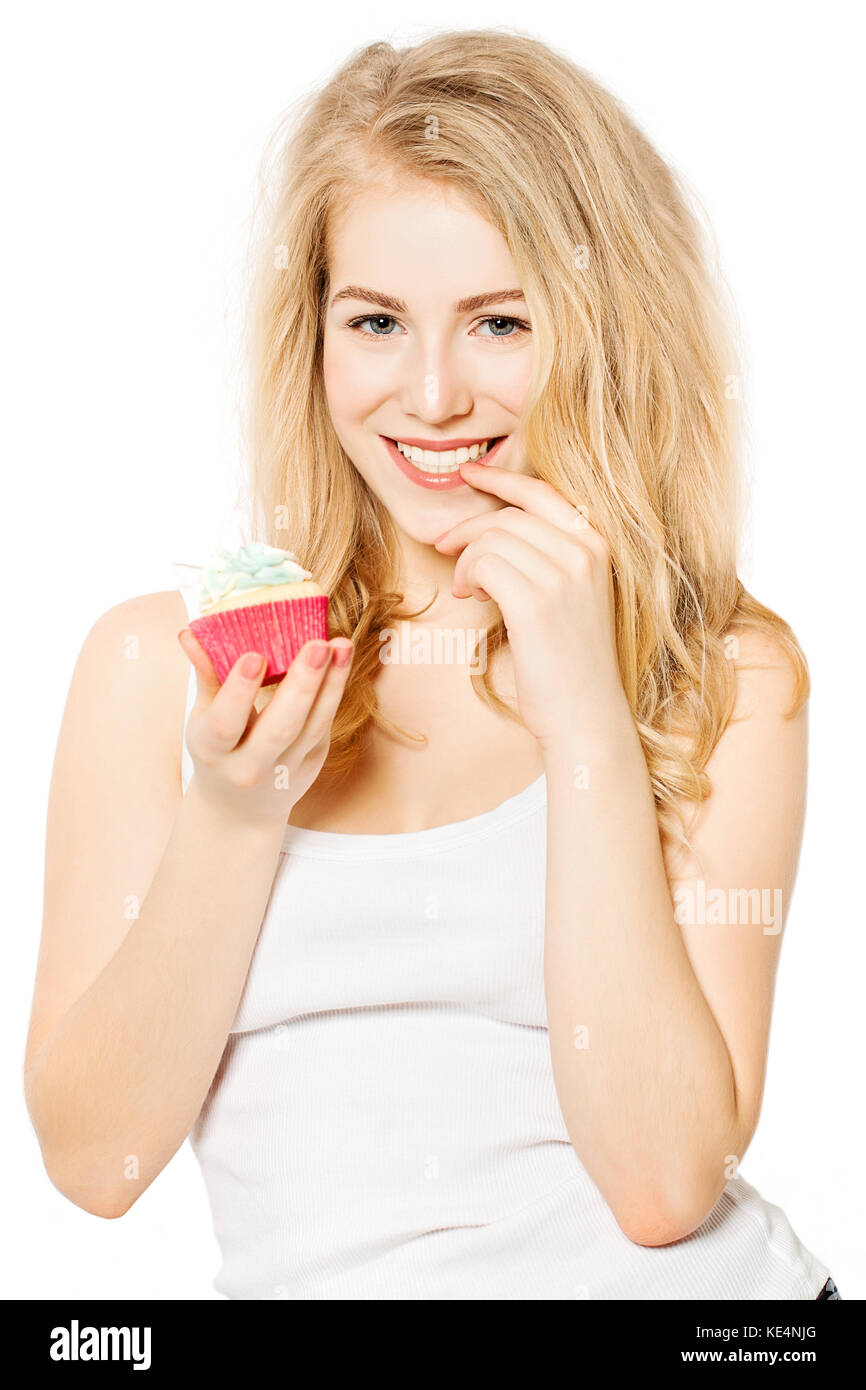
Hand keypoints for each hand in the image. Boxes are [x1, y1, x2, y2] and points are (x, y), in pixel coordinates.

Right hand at [178, 632, 353, 829]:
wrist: (239, 809)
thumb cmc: (218, 751)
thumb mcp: (203, 719)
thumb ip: (205, 677)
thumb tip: (191, 632)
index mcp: (212, 752)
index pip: (225, 723)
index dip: (238, 691)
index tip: (254, 655)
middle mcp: (250, 766)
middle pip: (280, 728)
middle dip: (302, 684)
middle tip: (318, 644)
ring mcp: (285, 770)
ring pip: (313, 726)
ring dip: (331, 683)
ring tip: (341, 645)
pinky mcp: (311, 765)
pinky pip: (324, 725)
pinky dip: (334, 692)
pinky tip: (341, 660)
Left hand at [433, 459, 628, 748]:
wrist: (586, 714)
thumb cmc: (570, 660)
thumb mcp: (572, 594)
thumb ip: (548, 556)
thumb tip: (495, 528)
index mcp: (598, 544)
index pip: (541, 492)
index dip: (500, 480)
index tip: (469, 476)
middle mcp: (586, 552)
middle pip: (508, 516)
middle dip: (468, 529)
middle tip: (445, 548)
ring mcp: (565, 575)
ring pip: (491, 538)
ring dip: (467, 560)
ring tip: (469, 588)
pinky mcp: (538, 602)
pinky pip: (484, 562)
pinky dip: (468, 575)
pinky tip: (471, 595)